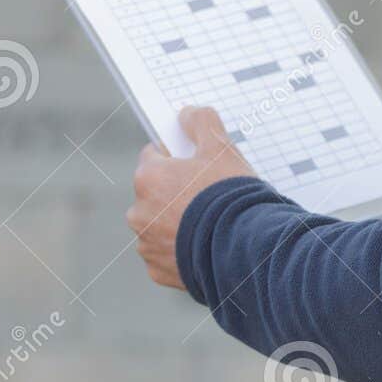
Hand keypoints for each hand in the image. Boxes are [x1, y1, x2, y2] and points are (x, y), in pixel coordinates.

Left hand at [127, 106, 256, 288]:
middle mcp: (138, 211)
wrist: (243, 247)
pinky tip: (206, 244)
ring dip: (177, 222)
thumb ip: (202, 123)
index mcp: (148, 178)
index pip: (153, 156)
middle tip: (208, 195)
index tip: (196, 164)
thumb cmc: (230, 195)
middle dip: (176, 192)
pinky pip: (167, 254)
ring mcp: (146, 244)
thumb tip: (187, 112)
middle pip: (155, 193)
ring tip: (211, 223)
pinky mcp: (158, 269)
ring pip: (159, 225)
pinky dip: (181, 249)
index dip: (177, 157)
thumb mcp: (222, 149)